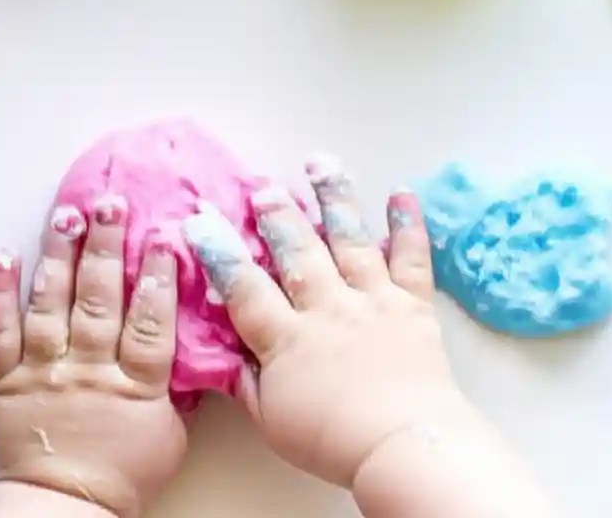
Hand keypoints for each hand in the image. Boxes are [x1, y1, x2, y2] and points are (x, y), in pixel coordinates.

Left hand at [0, 197, 186, 517]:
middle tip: (109, 204)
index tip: (161, 236)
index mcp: (133, 387)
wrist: (65, 507)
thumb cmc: (123, 474)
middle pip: (98, 301)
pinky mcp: (5, 378)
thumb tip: (195, 338)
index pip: (148, 323)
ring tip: (64, 214)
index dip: (155, 278)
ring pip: (50, 304)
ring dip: (58, 256)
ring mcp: (43, 370)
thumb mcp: (170, 433)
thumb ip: (178, 383)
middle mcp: (87, 371)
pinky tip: (3, 255)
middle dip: (105, 247)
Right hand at [183, 156, 465, 487]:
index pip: (243, 286)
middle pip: (297, 251)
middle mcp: (327, 307)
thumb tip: (225, 354)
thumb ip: (247, 382)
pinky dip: (407, 225)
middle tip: (262, 185)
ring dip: (333, 199)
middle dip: (277, 214)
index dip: (219, 251)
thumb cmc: (332, 441)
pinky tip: (401, 195)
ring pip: (349, 240)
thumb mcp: (272, 420)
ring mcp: (372, 301)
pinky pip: (411, 258)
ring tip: (320, 165)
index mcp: (286, 337)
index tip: (199, 220)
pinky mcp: (412, 305)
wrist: (403, 445)